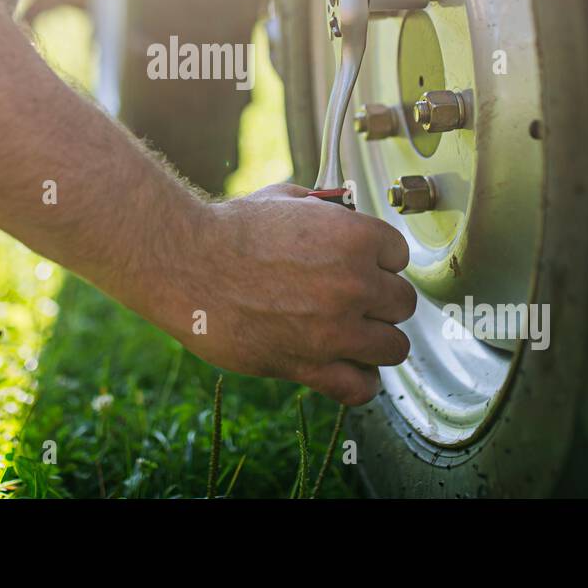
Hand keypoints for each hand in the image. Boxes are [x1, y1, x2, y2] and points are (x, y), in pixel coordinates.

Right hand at [165, 183, 415, 405]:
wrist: (185, 263)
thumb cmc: (228, 230)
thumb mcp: (284, 200)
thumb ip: (324, 210)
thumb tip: (339, 214)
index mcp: (354, 237)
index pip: (400, 255)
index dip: (379, 261)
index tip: (362, 266)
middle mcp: (353, 283)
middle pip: (403, 303)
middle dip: (380, 301)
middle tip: (354, 299)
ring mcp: (334, 328)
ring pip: (393, 347)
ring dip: (376, 341)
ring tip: (353, 334)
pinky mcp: (309, 365)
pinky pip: (360, 387)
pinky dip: (360, 381)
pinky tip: (347, 367)